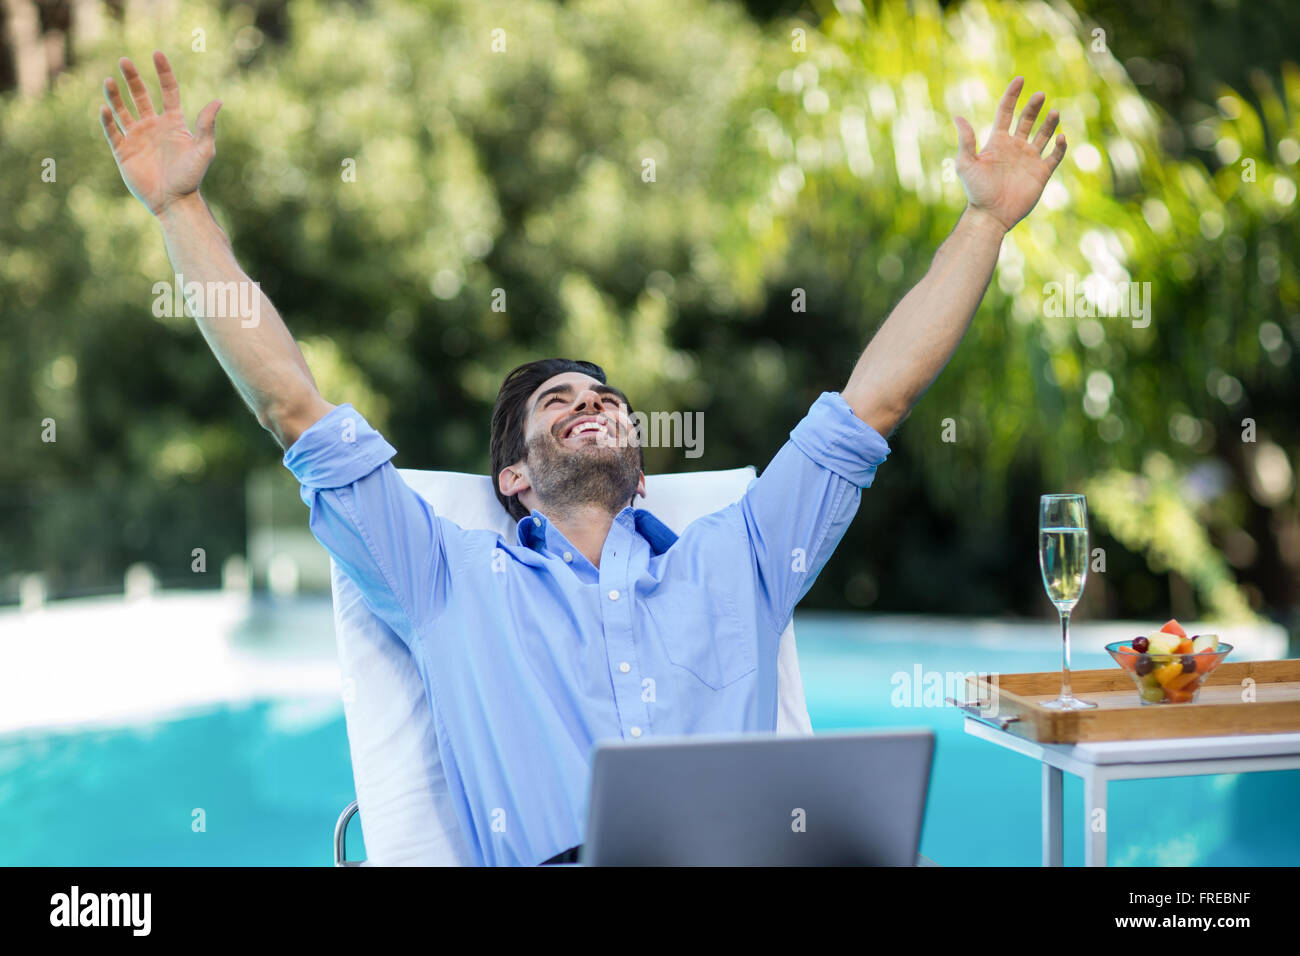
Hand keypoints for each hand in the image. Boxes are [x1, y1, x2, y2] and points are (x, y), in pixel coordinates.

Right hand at [99, 51, 221, 217]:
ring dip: (115, 95)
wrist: (174, 201)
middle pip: (140, 95)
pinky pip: (112, 131)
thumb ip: (206, 125)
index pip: (168, 91)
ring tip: (110, 80)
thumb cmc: (191, 177)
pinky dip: (107, 120)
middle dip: (133, 78)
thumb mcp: (203, 150)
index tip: (157, 54)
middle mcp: (153, 126)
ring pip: (122, 110)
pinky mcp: (123, 151)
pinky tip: (105, 109)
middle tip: (124, 61)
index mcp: (173, 123)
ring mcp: (137, 137)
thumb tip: (218, 100)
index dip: (163, 72)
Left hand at [953, 77, 1066, 232]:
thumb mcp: (966, 164)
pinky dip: (1059, 146)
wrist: (990, 216)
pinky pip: (1054, 156)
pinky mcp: (1041, 173)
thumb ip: (966, 141)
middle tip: (1040, 95)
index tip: (1020, 79)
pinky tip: (1060, 138)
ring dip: (1049, 123)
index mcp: (998, 142)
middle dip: (1034, 106)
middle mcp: (1015, 147)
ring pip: (1044, 135)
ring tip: (1054, 112)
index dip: (1013, 95)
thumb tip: (958, 117)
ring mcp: (1029, 159)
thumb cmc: (976, 191)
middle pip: (1027, 120)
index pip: (1006, 112)